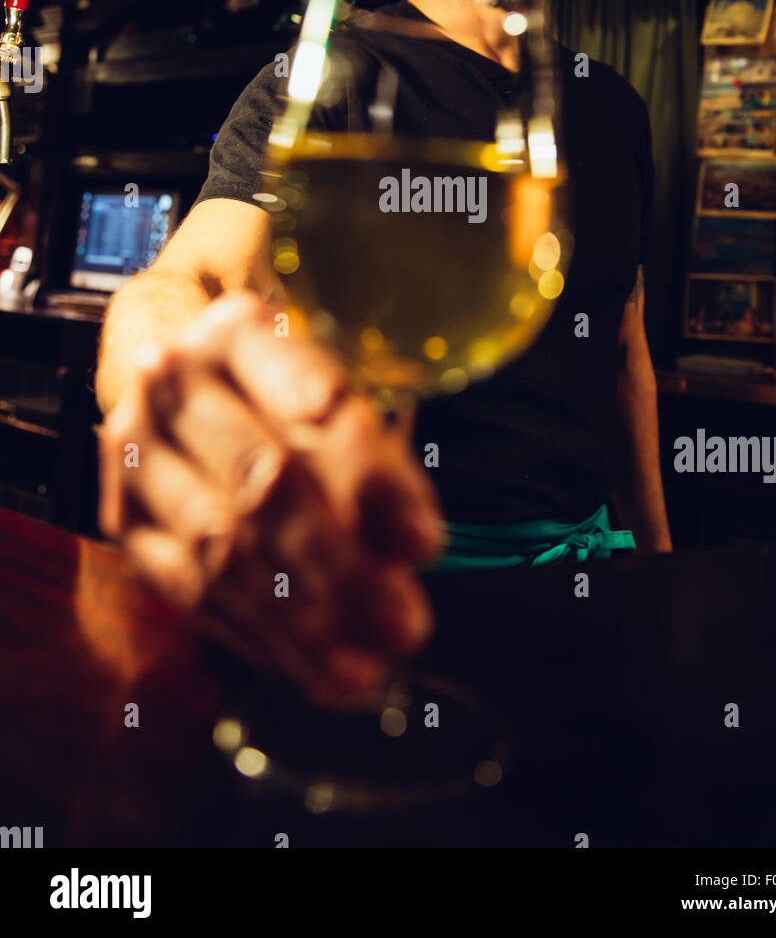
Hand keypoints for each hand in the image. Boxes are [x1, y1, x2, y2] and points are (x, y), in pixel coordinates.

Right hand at [98, 289, 444, 705]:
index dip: (373, 478)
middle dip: (342, 565)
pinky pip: (190, 592)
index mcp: (241, 331)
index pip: (314, 403)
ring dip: (303, 619)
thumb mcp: (337, 384)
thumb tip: (410, 543)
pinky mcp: (124, 520)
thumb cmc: (284, 383)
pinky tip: (318, 669)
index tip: (425, 542)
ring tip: (370, 663)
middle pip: (263, 482)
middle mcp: (176, 382)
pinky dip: (262, 638)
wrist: (185, 379)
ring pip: (222, 549)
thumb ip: (371, 449)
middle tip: (405, 622)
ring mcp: (138, 453)